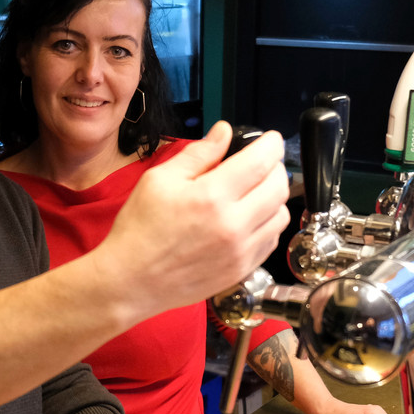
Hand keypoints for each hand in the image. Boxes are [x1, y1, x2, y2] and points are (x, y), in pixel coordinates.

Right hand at [101, 122, 290, 320]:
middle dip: (275, 167)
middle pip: (279, 186)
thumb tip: (223, 132)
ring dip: (273, 197)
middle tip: (260, 162)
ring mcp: (241, 251)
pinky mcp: (242, 269)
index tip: (269, 139)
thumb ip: (198, 154)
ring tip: (253, 192)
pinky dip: (267, 224)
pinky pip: (272, 240)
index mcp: (211, 197)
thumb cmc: (139, 230)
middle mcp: (233, 225)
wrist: (131, 280)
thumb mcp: (159, 179)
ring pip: (281, 214)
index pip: (261, 161)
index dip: (271, 144)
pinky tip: (248, 218)